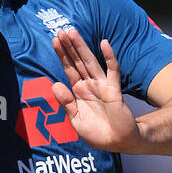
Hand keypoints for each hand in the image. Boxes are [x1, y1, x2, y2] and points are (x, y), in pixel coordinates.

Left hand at [51, 28, 142, 153]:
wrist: (117, 142)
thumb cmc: (97, 133)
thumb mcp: (76, 120)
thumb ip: (66, 102)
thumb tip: (54, 84)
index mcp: (79, 91)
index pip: (69, 69)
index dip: (62, 55)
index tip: (55, 40)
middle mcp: (89, 85)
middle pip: (77, 62)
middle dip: (69, 47)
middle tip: (61, 30)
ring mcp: (102, 85)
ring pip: (90, 62)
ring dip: (82, 47)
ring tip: (72, 32)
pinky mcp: (114, 89)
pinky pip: (112, 71)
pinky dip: (109, 57)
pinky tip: (104, 43)